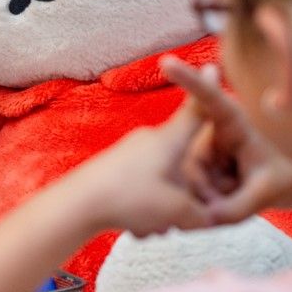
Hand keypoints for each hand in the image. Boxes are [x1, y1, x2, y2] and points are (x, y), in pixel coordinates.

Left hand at [69, 97, 213, 236]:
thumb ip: (203, 214)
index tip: (215, 66)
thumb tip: (208, 216)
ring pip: (163, 184)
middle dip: (185, 196)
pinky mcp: (115, 170)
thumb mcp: (178, 212)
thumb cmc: (129, 199)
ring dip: (162, 209)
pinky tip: (133, 225)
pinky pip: (143, 190)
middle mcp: (150, 140)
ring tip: (147, 223)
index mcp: (169, 140)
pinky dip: (143, 210)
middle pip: (184, 165)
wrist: (76, 205)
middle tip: (175, 218)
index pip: (197, 112)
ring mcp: (130, 154)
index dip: (210, 94)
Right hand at [160, 56, 291, 222]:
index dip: (190, 81)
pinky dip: (201, 206)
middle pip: (192, 162)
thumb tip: (203, 215)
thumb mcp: (264, 194)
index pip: (210, 101)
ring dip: (209, 200)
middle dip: (211, 191)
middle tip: (238, 198)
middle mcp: (208, 133)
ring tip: (234, 199)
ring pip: (185, 182)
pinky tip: (219, 205)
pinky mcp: (187, 168)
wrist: (282, 188)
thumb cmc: (279, 179)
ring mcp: (195, 151)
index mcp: (232, 125)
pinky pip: (182, 191)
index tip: (167, 63)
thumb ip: (236, 206)